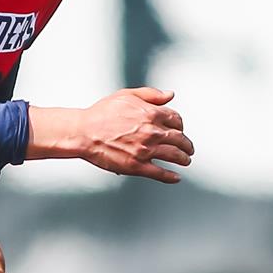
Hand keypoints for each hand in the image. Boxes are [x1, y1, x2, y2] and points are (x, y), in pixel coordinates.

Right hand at [70, 87, 192, 182]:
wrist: (84, 133)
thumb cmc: (101, 113)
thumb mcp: (126, 95)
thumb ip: (151, 94)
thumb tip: (170, 95)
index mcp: (151, 113)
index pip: (176, 120)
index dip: (180, 125)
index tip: (180, 130)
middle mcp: (152, 132)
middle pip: (179, 139)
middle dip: (187, 145)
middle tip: (188, 149)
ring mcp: (145, 150)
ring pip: (174, 156)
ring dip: (183, 159)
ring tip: (186, 161)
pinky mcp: (137, 166)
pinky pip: (160, 173)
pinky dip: (171, 176)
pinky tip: (176, 177)